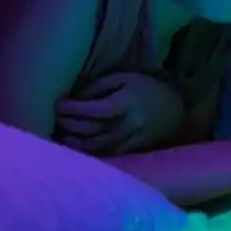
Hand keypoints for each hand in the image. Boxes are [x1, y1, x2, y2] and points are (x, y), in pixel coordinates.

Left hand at [55, 72, 184, 154]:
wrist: (174, 107)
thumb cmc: (145, 87)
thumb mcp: (124, 77)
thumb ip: (99, 86)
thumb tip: (75, 97)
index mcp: (127, 102)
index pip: (94, 109)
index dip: (73, 109)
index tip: (58, 105)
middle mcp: (129, 123)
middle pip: (92, 128)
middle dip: (70, 125)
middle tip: (55, 118)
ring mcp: (132, 139)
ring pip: (97, 145)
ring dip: (75, 141)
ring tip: (60, 134)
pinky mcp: (132, 150)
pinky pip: (106, 153)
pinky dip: (88, 150)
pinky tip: (75, 145)